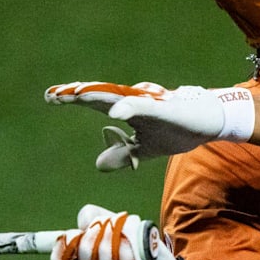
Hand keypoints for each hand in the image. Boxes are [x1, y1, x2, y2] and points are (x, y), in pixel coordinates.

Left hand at [45, 81, 254, 170]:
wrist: (208, 122)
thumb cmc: (177, 129)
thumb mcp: (144, 150)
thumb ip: (123, 155)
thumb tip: (98, 165)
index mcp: (127, 110)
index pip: (95, 103)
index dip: (72, 99)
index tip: (50, 98)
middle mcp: (133, 102)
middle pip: (99, 96)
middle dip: (76, 94)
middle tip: (52, 94)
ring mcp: (147, 104)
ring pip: (117, 97)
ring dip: (95, 96)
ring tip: (73, 94)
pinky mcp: (163, 108)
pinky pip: (143, 109)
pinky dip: (128, 109)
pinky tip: (114, 111)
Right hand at [51, 204, 201, 259]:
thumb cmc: (138, 252)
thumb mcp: (115, 229)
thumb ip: (96, 217)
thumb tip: (85, 219)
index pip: (61, 257)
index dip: (66, 241)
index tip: (77, 231)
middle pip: (84, 251)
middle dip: (98, 230)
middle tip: (111, 227)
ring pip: (104, 253)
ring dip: (117, 233)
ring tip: (126, 232)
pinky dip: (130, 245)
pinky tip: (135, 244)